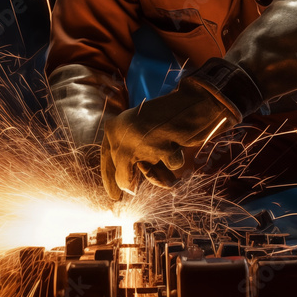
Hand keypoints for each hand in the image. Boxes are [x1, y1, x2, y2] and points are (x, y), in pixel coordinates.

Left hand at [99, 80, 238, 199]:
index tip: (113, 196)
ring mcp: (140, 143)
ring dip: (160, 172)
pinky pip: (170, 169)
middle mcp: (121, 135)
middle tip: (141, 187)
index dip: (109, 179)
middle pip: (123, 175)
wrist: (190, 100)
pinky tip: (175, 145)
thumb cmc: (166, 115)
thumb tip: (128, 190)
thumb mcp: (141, 132)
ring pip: (149, 175)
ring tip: (165, 154)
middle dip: (135, 182)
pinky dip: (175, 160)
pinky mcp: (161, 149)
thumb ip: (131, 153)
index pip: (106, 159)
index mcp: (113, 128)